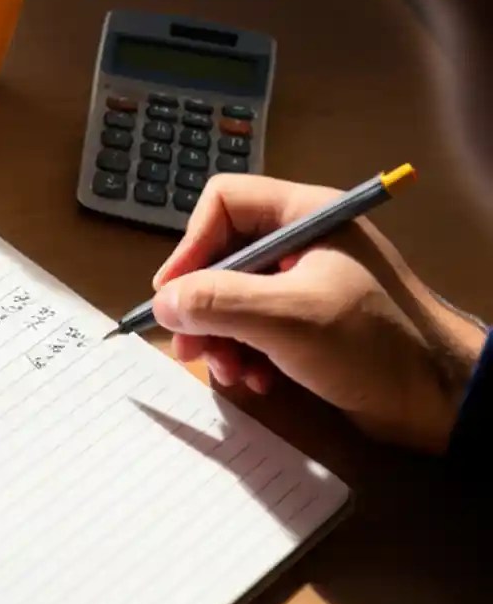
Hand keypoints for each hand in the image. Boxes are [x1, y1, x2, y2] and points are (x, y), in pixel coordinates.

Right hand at [151, 174, 485, 453]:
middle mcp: (302, 242)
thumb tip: (162, 303)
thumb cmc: (373, 343)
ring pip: (234, 298)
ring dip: (221, 338)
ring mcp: (306, 283)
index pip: (224, 204)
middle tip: (190, 349)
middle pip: (222, 256)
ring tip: (230, 372)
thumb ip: (218, 303)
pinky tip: (258, 380)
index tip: (172, 296)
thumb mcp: (287, 318)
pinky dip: (247, 354)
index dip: (190, 246)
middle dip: (202, 306)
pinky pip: (256, 327)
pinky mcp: (309, 322)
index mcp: (306, 216)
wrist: (441, 398)